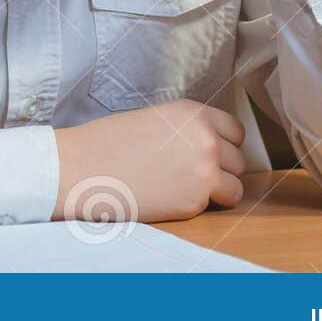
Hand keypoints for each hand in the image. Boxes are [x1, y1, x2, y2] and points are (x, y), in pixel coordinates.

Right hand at [52, 99, 246, 222]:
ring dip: (218, 191)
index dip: (224, 144)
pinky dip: (196, 207)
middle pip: (238, 160)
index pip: (236, 131)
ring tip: (186, 189)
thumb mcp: (155, 120)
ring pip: (235, 187)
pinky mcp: (194, 202)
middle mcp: (206, 140)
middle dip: (221, 169)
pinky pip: (211, 207)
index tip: (211, 152)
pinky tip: (169, 198)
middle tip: (191, 173)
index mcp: (195, 114)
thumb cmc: (109, 142)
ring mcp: (203, 172)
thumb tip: (210, 146)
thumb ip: (188, 130)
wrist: (83, 169)